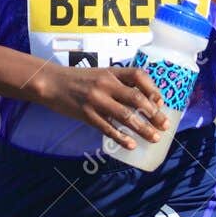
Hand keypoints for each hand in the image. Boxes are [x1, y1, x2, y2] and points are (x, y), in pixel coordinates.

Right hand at [35, 61, 168, 149]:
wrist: (51, 83)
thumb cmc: (77, 79)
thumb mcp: (99, 74)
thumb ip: (118, 82)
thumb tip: (141, 99)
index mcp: (111, 72)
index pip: (138, 75)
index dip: (152, 88)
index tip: (160, 101)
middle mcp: (106, 85)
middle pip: (136, 99)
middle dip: (154, 114)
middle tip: (164, 126)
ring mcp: (96, 100)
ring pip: (126, 116)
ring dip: (143, 128)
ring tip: (154, 138)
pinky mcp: (87, 114)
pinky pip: (108, 128)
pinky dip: (121, 138)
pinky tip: (131, 144)